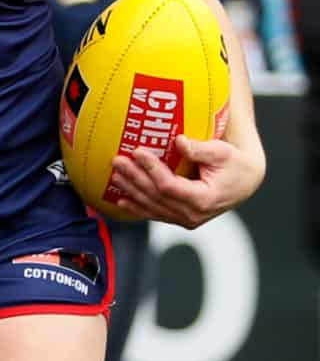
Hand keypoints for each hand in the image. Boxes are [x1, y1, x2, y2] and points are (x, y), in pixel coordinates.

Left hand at [106, 134, 264, 228]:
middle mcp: (194, 214)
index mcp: (204, 199)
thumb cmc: (234, 163)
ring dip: (131, 191)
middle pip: (156, 197)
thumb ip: (200, 149)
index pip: (169, 186)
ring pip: (152, 207)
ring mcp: (187, 219)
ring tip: (115, 175)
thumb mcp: (222, 152)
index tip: (137, 151)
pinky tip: (121, 200)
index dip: (151, 170)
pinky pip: (156, 213)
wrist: (245, 181)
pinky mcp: (182, 218)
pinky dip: (138, 206)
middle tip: (117, 160)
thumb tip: (179, 141)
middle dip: (134, 178)